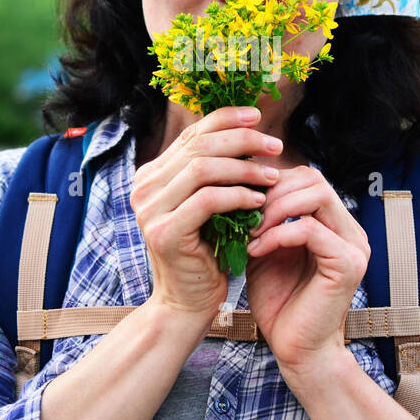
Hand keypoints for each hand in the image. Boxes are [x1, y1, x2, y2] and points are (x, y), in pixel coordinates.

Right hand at [131, 105, 282, 317]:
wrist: (187, 302)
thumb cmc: (206, 252)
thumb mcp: (209, 205)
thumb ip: (216, 172)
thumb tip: (251, 132)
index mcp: (152, 175)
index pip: (191, 134)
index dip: (225, 119)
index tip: (258, 117)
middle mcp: (144, 187)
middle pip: (199, 146)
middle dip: (242, 141)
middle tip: (276, 147)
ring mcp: (150, 210)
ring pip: (203, 168)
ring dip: (245, 169)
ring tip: (272, 176)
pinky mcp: (165, 232)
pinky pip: (208, 200)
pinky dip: (238, 196)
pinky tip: (259, 201)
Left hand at [244, 164, 370, 371]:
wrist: (296, 350)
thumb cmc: (279, 303)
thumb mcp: (265, 250)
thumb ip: (263, 220)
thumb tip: (241, 185)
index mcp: (334, 224)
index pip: (307, 178)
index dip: (272, 183)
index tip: (240, 202)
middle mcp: (350, 230)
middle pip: (313, 179)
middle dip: (272, 192)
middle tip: (244, 215)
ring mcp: (354, 246)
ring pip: (316, 195)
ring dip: (274, 210)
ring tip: (250, 232)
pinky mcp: (348, 264)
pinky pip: (310, 230)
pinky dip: (278, 235)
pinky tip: (257, 250)